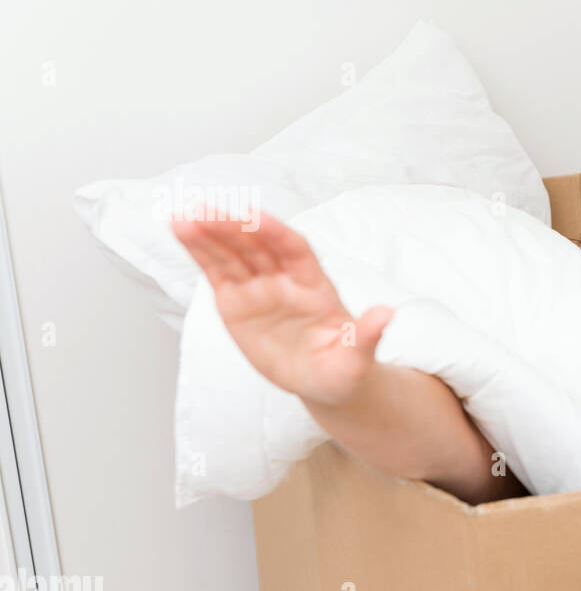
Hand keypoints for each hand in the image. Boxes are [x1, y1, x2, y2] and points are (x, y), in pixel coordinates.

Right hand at [171, 209, 394, 407]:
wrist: (325, 380)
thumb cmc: (343, 367)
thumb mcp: (358, 358)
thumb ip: (368, 335)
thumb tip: (388, 314)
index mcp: (316, 287)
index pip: (294, 251)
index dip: (275, 233)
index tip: (254, 217)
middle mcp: (286, 280)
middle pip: (258, 246)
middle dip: (233, 228)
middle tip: (205, 211)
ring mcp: (260, 288)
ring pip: (233, 254)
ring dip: (208, 235)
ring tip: (182, 219)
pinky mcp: (237, 301)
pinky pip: (217, 271)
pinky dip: (199, 252)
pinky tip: (182, 231)